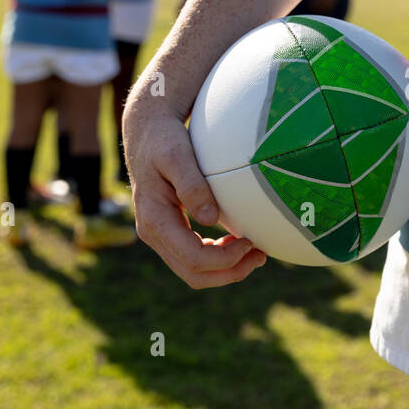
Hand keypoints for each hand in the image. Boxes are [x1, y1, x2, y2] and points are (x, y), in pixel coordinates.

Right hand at [122, 97, 266, 288]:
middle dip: (230, 272)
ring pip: (193, 271)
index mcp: (155, 220)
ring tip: (255, 253)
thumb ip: (192, 185)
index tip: (251, 242)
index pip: (194, 258)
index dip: (226, 259)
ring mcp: (159, 235)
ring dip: (226, 268)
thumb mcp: (177, 155)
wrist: (146, 133)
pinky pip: (193, 257)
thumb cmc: (164, 139)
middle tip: (261, 256)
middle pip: (193, 275)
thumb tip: (210, 218)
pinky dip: (218, 257)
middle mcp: (153, 234)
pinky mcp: (168, 231)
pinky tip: (238, 242)